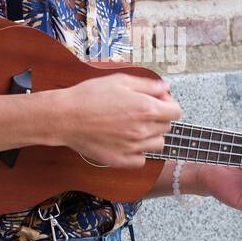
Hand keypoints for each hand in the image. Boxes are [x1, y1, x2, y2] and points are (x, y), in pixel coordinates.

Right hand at [59, 74, 182, 168]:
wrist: (65, 117)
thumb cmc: (89, 96)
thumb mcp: (120, 80)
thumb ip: (147, 85)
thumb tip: (165, 88)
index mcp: (146, 109)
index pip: (176, 111)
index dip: (169, 103)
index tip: (158, 100)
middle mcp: (143, 130)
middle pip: (166, 127)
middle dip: (159, 117)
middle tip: (140, 110)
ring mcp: (132, 148)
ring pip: (157, 145)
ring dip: (151, 135)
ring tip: (134, 126)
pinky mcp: (120, 160)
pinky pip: (141, 160)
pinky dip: (138, 152)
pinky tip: (126, 141)